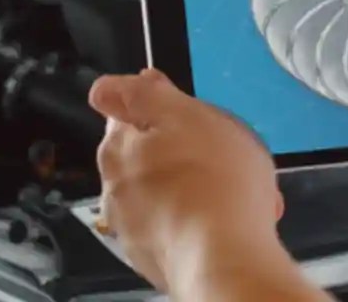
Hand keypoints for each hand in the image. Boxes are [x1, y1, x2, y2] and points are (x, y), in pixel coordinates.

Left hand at [90, 69, 325, 299]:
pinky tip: (231, 222)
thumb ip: (143, 95)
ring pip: (167, 193)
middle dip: (185, 154)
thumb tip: (106, 87)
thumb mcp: (187, 115)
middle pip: (149, 156)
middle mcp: (114, 188)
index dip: (161, 111)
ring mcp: (131, 228)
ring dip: (197, 188)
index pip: (128, 114)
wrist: (225, 259)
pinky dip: (200, 221)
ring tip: (241, 194)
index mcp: (118, 147)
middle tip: (226, 157)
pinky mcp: (152, 259)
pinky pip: (178, 226)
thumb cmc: (215, 180)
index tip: (192, 120)